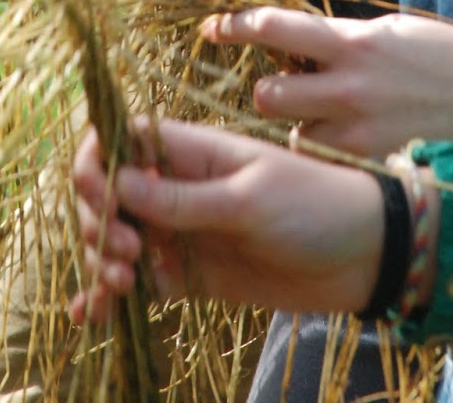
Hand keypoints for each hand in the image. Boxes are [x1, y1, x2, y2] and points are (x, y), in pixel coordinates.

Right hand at [71, 118, 383, 323]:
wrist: (364, 255)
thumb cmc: (313, 206)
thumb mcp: (249, 200)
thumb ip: (184, 200)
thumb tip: (118, 186)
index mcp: (191, 150)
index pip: (120, 138)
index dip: (96, 163)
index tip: (101, 199)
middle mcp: (177, 186)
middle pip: (108, 192)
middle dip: (98, 220)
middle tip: (127, 253)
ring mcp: (180, 230)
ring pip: (116, 237)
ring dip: (103, 258)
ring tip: (124, 283)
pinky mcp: (189, 273)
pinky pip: (139, 281)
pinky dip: (109, 294)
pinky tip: (88, 314)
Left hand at [201, 8, 452, 157]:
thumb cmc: (451, 61)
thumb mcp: (395, 32)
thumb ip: (348, 39)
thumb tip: (303, 39)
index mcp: (353, 41)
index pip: (273, 26)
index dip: (234, 26)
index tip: (211, 28)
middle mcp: (349, 85)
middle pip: (268, 94)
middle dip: (271, 95)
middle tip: (286, 94)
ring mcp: (361, 132)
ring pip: (293, 137)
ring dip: (298, 132)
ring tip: (327, 128)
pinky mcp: (373, 166)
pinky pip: (326, 167)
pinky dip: (328, 161)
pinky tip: (350, 154)